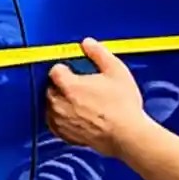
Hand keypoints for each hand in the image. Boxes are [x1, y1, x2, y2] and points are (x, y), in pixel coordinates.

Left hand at [46, 38, 151, 157]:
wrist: (127, 136)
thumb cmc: (123, 106)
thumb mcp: (116, 71)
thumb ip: (99, 54)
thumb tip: (88, 43)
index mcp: (69, 85)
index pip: (55, 70)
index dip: (65, 68)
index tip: (73, 70)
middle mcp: (59, 103)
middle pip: (51, 88)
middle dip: (61, 85)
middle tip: (78, 86)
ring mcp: (60, 120)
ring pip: (51, 106)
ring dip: (60, 102)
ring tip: (79, 102)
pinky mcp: (64, 134)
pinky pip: (54, 123)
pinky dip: (61, 118)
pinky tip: (75, 116)